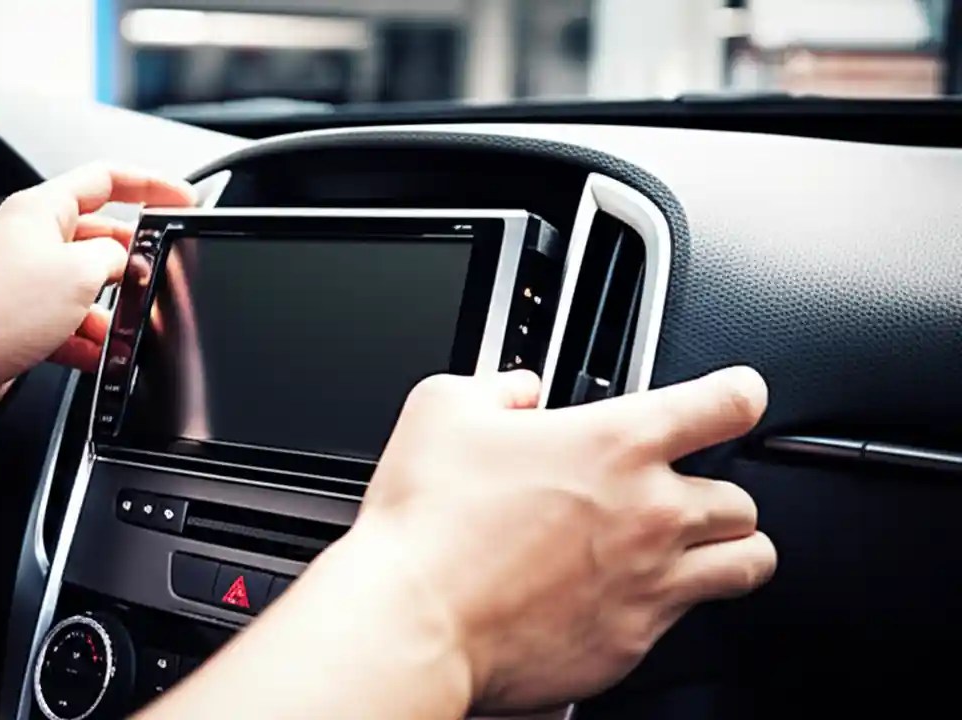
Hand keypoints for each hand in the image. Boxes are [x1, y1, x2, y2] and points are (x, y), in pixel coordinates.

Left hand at [0, 162, 194, 426]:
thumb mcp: (80, 274)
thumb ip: (118, 258)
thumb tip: (130, 261)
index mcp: (42, 209)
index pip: (107, 178)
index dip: (151, 184)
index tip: (183, 198)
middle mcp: (32, 239)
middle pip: (101, 236)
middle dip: (130, 263)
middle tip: (155, 279)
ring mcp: (26, 279)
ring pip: (88, 286)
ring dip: (109, 311)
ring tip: (119, 331)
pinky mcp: (21, 319)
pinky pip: (69, 322)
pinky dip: (87, 339)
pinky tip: (95, 356)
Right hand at [343, 366, 775, 712]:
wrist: (414, 622)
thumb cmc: (427, 520)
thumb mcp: (443, 410)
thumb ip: (498, 388)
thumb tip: (520, 394)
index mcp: (617, 443)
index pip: (727, 403)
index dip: (738, 393)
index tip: (735, 397)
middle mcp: (652, 513)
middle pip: (743, 501)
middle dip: (717, 495)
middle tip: (678, 497)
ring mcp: (650, 584)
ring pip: (745, 565)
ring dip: (727, 554)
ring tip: (696, 554)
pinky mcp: (631, 644)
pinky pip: (682, 623)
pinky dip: (662, 609)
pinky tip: (619, 601)